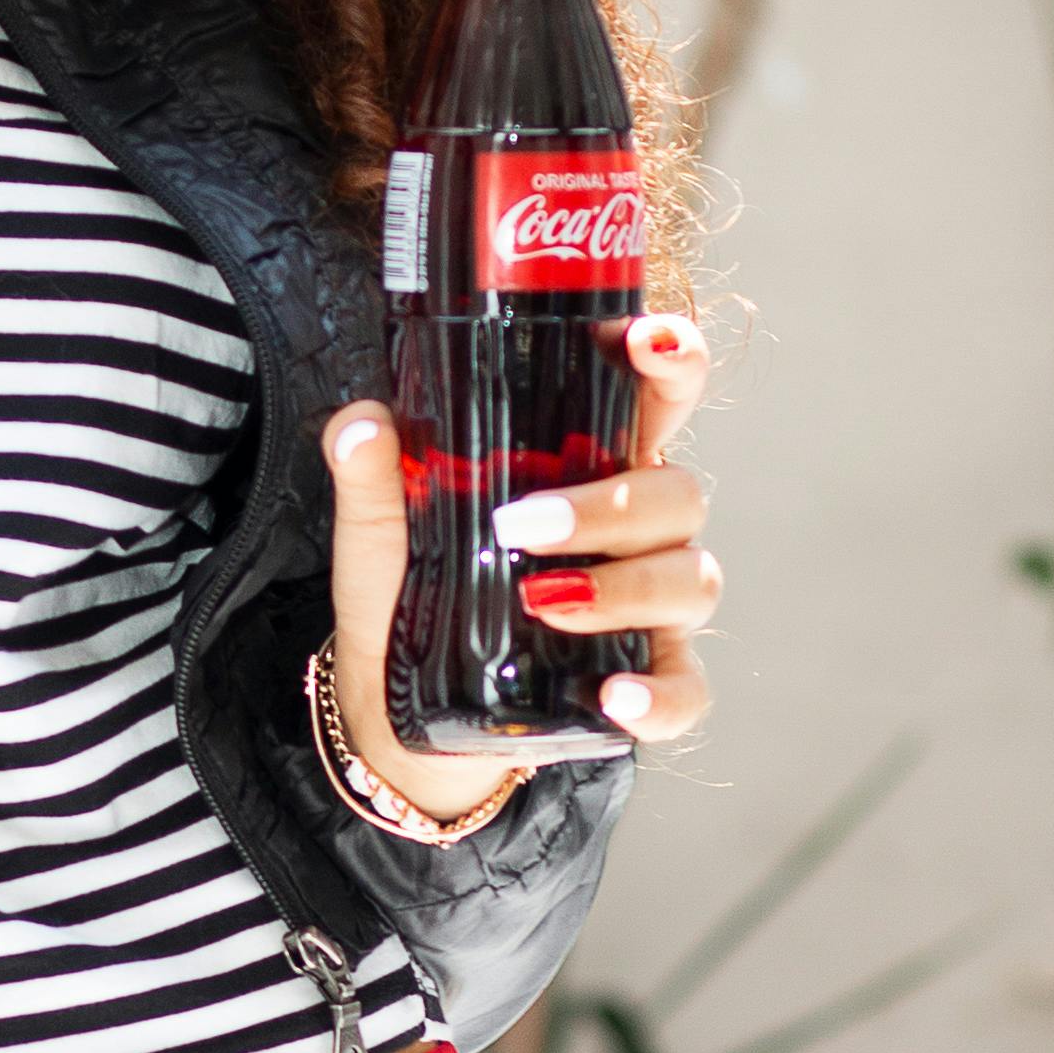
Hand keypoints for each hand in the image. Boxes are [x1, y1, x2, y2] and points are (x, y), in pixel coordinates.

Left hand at [319, 313, 720, 814]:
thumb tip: (363, 425)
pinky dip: (660, 696)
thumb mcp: (381, 537)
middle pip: (678, 494)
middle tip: (517, 526)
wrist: (398, 713)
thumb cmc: (409, 601)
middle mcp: (633, 534)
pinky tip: (613, 698)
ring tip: (543, 602)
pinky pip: (686, 691)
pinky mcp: (647, 687)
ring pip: (691, 580)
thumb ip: (374, 478)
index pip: (652, 403)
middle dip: (608, 505)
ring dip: (625, 588)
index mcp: (583, 471)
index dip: (672, 362)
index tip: (650, 339)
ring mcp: (649, 612)